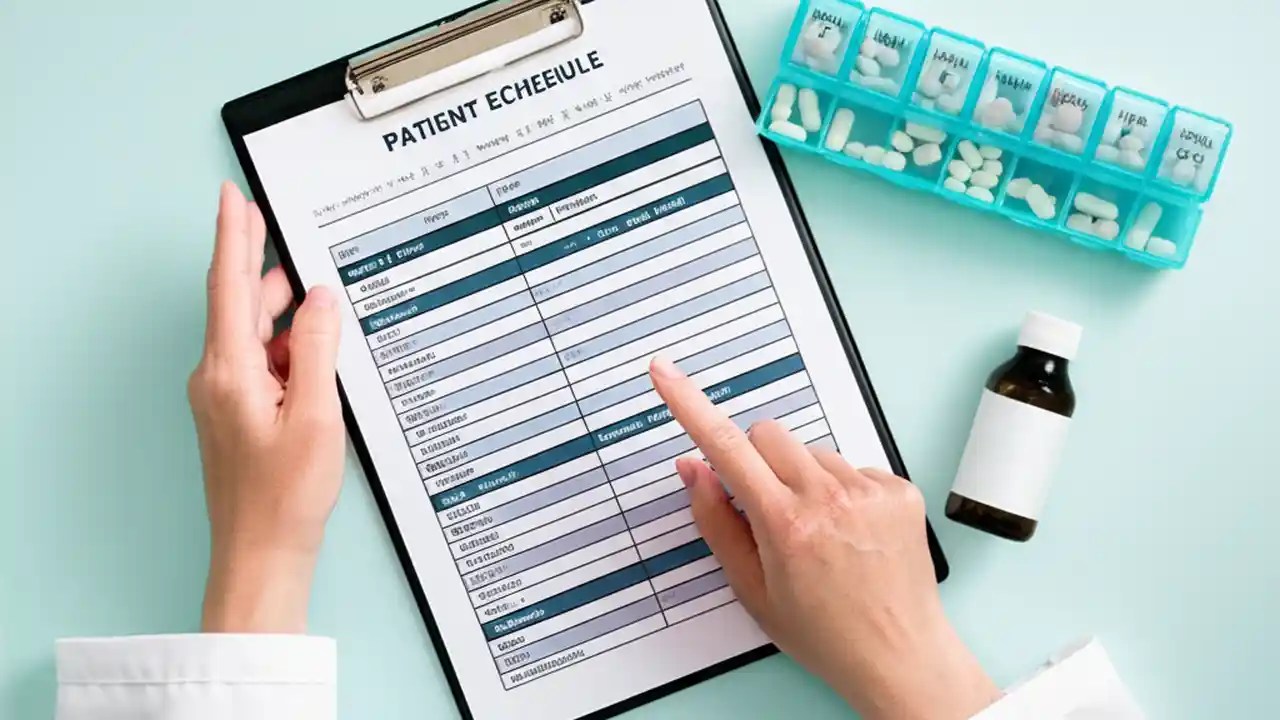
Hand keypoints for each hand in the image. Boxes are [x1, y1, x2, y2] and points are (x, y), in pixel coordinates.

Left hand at [188, 182, 344, 632]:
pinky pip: (264, 361)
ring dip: (286, 313)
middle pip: (243, 304)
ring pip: (256, 333)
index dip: (233, 235)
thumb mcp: (316, 415)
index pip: (229, 285)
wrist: (262, 553)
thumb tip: (321, 300)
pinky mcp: (239, 413)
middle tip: (284, 227)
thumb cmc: (285, 495)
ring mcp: (226, 396)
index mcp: (230, 371)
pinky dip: (291, 348)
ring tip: (321, 300)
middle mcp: (219, 378)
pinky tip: (319, 354)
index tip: (233, 196)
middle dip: (267, 267)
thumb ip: (319, 349)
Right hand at [649, 357, 999, 719]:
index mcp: (785, 525)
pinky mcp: (900, 490)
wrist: (898, 656)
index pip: (725, 447)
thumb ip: (716, 522)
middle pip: (768, 435)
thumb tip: (693, 469)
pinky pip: (852, 466)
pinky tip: (850, 531)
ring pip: (810, 450)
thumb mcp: (752, 588)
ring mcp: (869, 491)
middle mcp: (828, 498)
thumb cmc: (824, 633)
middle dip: (756, 461)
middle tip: (767, 508)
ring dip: (802, 478)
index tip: (665, 373)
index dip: (689, 404)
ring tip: (819, 532)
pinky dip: (843, 489)